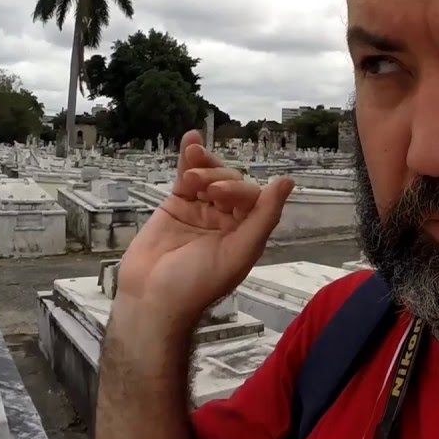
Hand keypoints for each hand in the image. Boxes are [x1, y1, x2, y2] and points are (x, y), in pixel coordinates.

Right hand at [115, 129, 294, 325]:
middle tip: (204, 187)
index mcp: (246, 232)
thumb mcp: (238, 252)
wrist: (150, 299)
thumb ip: (264, 217)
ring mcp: (200, 211)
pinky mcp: (176, 207)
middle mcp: (227, 219)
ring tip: (194, 153)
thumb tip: (288, 181)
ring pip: (209, 176)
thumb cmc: (197, 283)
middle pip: (231, 182)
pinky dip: (188, 159)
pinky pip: (185, 178)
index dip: (238, 188)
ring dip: (205, 162)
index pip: (252, 197)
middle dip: (219, 176)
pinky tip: (190, 139)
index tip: (217, 193)